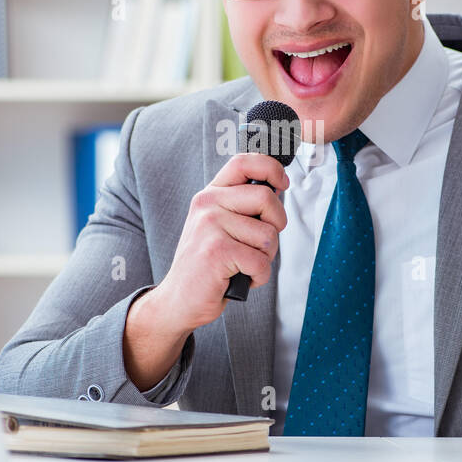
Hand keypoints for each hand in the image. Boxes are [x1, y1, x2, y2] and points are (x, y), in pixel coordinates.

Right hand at [132, 152, 289, 345]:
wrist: (179, 300)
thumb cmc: (208, 265)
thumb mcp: (220, 226)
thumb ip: (242, 205)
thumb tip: (278, 187)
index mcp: (210, 195)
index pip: (244, 162)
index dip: (271, 168)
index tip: (282, 184)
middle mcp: (207, 204)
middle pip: (266, 198)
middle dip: (276, 226)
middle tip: (258, 245)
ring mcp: (210, 226)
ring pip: (268, 235)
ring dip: (265, 257)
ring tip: (242, 264)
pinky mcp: (216, 251)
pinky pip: (261, 261)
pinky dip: (258, 277)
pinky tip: (239, 278)